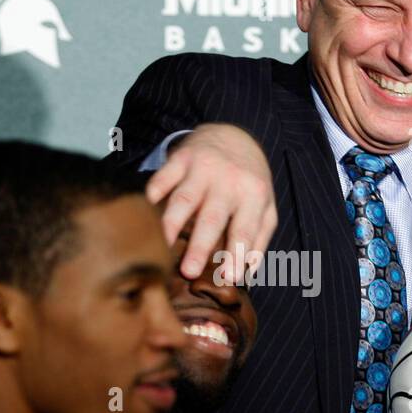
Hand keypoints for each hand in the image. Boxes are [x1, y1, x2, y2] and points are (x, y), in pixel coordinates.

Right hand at [146, 123, 276, 282]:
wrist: (233, 134)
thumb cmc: (249, 180)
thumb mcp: (266, 205)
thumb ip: (259, 238)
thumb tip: (247, 271)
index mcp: (253, 194)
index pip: (245, 230)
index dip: (237, 254)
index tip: (229, 277)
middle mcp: (228, 180)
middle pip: (212, 217)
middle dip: (200, 245)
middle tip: (188, 272)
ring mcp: (203, 167)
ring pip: (184, 198)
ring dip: (171, 224)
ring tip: (162, 247)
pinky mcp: (181, 158)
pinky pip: (163, 177)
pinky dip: (153, 193)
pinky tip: (145, 213)